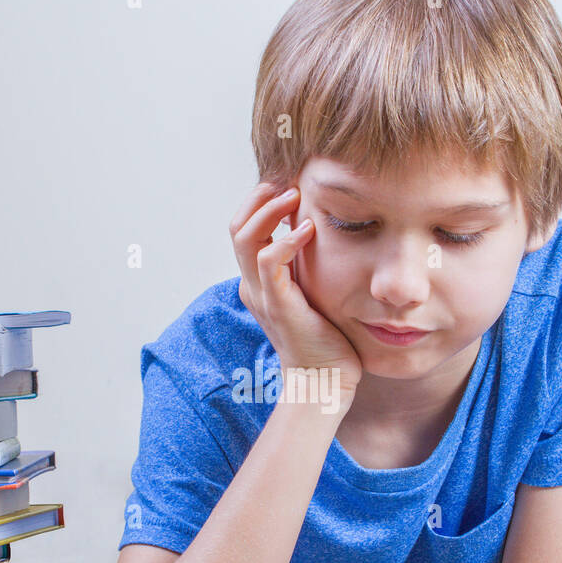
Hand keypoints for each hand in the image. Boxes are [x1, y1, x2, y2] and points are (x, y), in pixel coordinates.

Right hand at [229, 182, 362, 401]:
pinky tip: (307, 229)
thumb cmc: (324, 339)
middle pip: (236, 227)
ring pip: (245, 238)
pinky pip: (270, 261)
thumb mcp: (311, 293)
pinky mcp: (278, 304)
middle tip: (287, 182)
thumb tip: (320, 232)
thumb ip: (306, 267)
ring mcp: (261, 295)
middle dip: (259, 198)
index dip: (259, 203)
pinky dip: (286, 239)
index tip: (286, 185)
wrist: (323, 380)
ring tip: (294, 196)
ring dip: (268, 210)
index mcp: (257, 282)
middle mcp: (252, 285)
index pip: (243, 230)